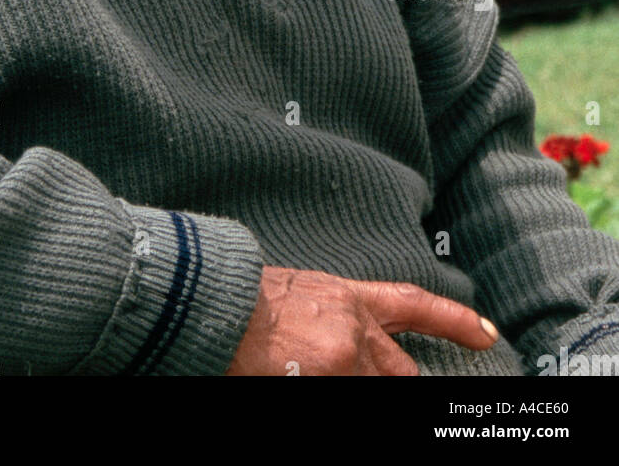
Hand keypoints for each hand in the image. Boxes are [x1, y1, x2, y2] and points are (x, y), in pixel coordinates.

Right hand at [224, 266, 499, 375]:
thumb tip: (350, 347)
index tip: (486, 335)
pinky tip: (303, 382)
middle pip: (401, 374)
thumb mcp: (297, 293)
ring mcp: (344, 361)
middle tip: (353, 373)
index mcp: (346, 297)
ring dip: (350, 387)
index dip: (453, 320)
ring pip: (373, 390)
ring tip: (310, 370)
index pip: (412, 304)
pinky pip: (345, 402)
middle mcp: (355, 329)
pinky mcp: (326, 382)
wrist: (210, 303)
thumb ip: (332, 316)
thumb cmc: (242, 300)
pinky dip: (328, 393)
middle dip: (392, 384)